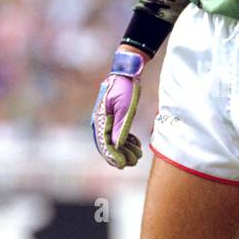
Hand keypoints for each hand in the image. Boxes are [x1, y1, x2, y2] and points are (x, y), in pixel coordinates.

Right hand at [91, 48, 146, 168]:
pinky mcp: (112, 118)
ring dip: (125, 150)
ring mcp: (105, 120)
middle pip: (108, 145)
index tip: (124, 165)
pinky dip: (126, 141)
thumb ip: (120, 127)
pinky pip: (117, 134)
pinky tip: (136, 145)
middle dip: (121, 155)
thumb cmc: (125, 88)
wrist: (126, 73)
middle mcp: (99, 121)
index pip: (105, 143)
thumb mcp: (125, 108)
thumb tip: (117, 146)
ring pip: (113, 141)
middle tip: (135, 162)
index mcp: (100, 119)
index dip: (114, 156)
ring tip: (138, 155)